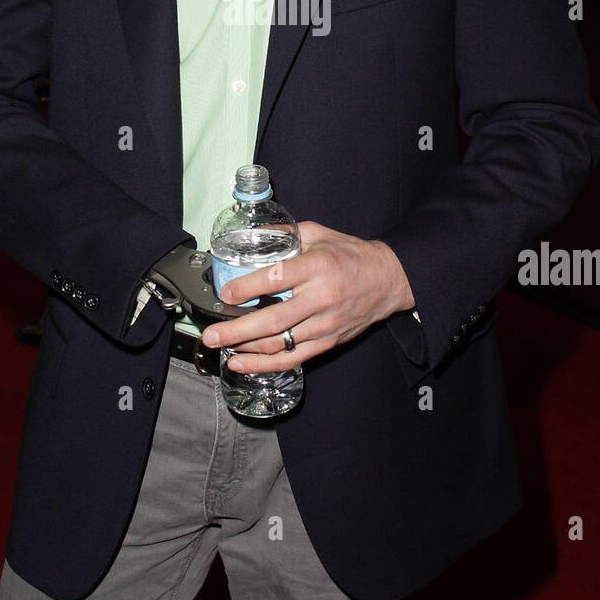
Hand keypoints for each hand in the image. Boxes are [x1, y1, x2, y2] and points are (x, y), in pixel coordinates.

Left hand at [200, 220, 414, 373]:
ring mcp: (324, 325)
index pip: (276, 279)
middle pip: (273, 321)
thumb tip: (252, 235)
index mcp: (317, 267)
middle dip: (236, 330)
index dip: (247, 288)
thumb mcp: (318, 233)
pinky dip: (264, 365)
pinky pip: (292, 359)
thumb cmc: (350, 255)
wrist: (388, 280)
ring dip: (246, 349)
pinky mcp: (327, 342)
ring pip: (280, 344)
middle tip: (211, 334)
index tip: (225, 293)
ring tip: (220, 347)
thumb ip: (285, 234)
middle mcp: (320, 298)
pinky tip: (242, 363)